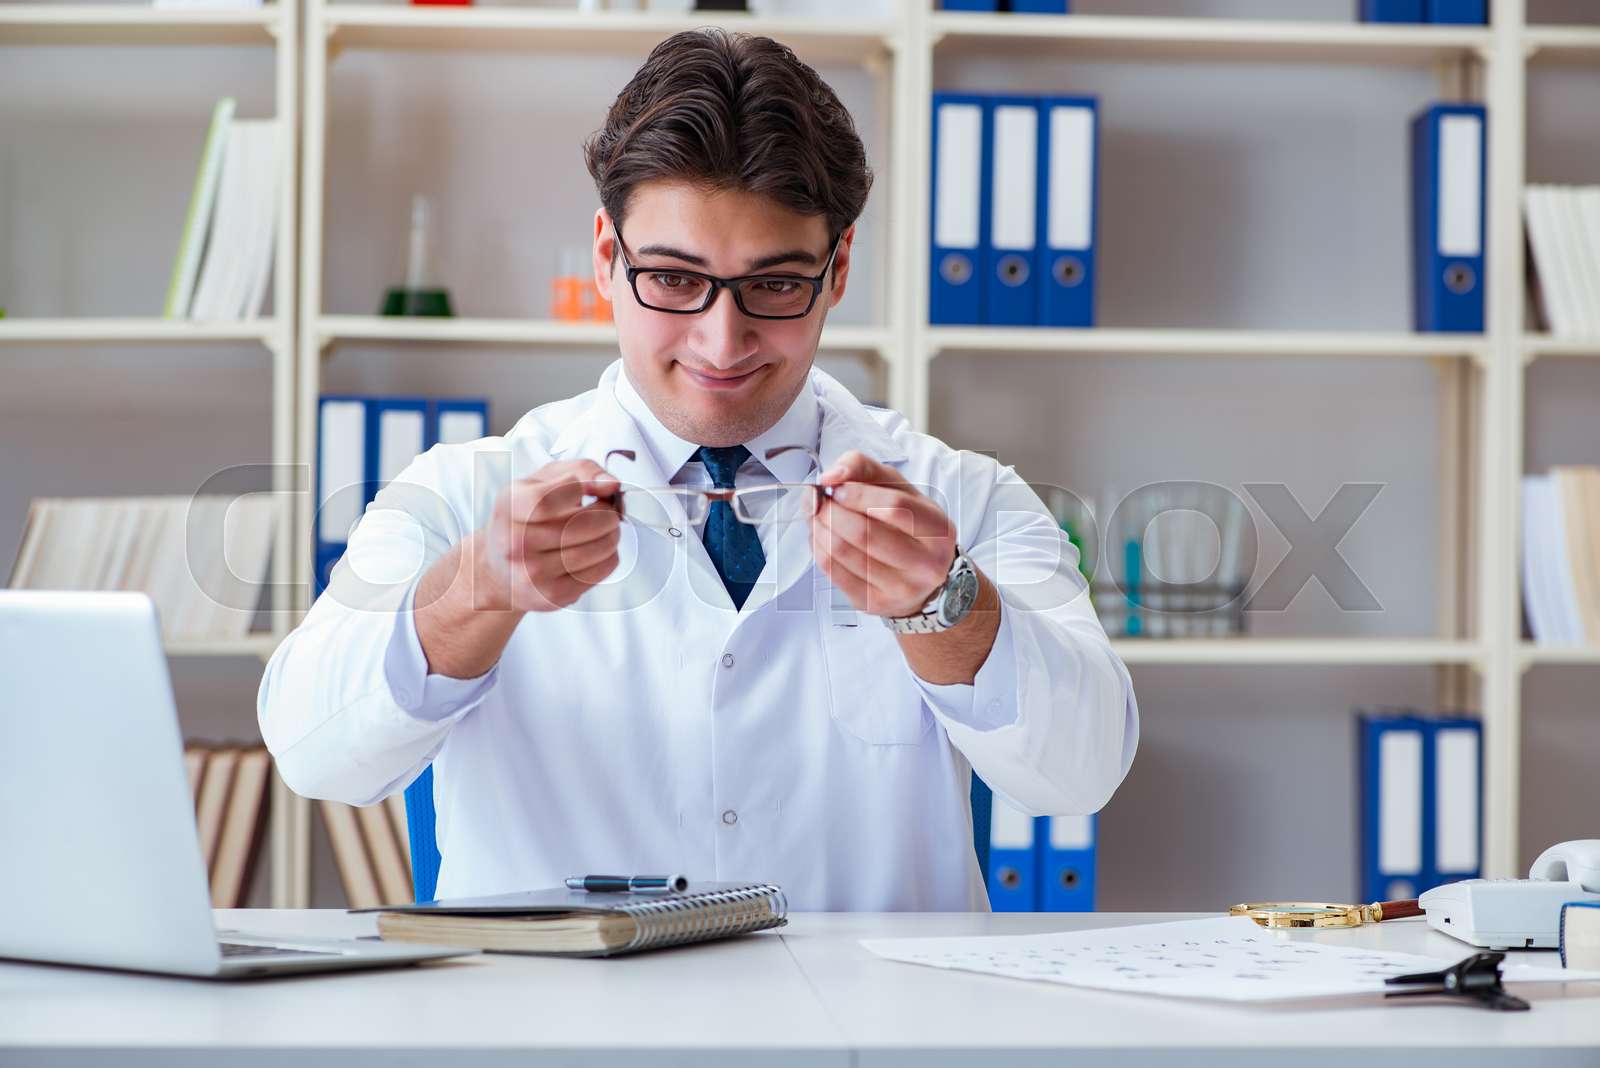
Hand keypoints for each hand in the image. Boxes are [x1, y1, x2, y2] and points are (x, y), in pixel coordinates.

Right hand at [478, 459, 621, 612]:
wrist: (498, 570)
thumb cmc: (525, 518)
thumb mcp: (542, 482)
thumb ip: (581, 470)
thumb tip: (611, 484)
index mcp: (509, 507)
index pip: (548, 499)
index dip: (579, 489)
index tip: (585, 489)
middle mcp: (515, 543)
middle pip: (581, 524)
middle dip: (607, 514)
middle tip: (609, 511)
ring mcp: (532, 573)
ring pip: (597, 549)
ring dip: (612, 535)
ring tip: (606, 529)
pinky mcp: (552, 596)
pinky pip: (599, 571)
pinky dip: (609, 557)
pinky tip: (597, 550)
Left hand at [812, 450, 957, 619]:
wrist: (923, 581)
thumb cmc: (908, 527)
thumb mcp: (899, 489)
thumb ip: (865, 469)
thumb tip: (831, 477)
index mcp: (938, 530)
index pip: (894, 508)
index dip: (857, 494)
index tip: (836, 488)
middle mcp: (925, 564)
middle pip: (864, 532)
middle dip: (830, 511)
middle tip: (818, 501)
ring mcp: (899, 588)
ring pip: (842, 552)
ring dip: (818, 527)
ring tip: (816, 515)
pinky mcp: (872, 602)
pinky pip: (832, 571)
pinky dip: (817, 547)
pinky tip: (820, 536)